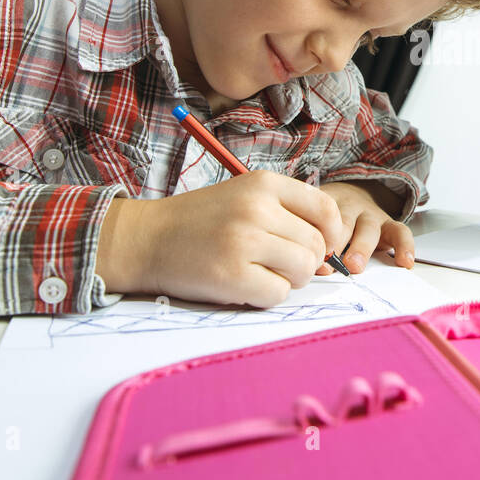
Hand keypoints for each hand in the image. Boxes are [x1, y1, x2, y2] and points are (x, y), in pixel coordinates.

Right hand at [96, 170, 345, 308]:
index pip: (326, 209)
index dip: (331, 234)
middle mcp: (257, 208)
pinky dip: (267, 295)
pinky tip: (245, 285)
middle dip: (305, 263)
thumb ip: (287, 214)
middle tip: (277, 264)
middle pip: (316, 245)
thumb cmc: (201, 221)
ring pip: (302, 270)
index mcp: (264, 183)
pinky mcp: (232, 275)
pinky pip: (278, 293)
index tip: (320, 247)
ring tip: (261, 273)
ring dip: (288, 279)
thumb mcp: (245, 196)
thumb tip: (330, 253)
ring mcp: (244, 241)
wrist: (147, 239)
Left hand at [316, 181, 414, 272]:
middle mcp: (349, 207)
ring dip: (361, 248)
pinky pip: (401, 231)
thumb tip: (311, 268)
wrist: (352, 194)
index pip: (319, 218)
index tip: (311, 258)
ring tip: (355, 266)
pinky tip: (404, 262)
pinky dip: (405, 246)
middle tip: (328, 261)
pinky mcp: (389, 223)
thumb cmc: (327, 219)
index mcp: (324, 205)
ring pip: (368, 228)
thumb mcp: (313, 218)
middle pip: (343, 222)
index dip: (316, 237)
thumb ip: (311, 239)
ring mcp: (370, 214)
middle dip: (336, 243)